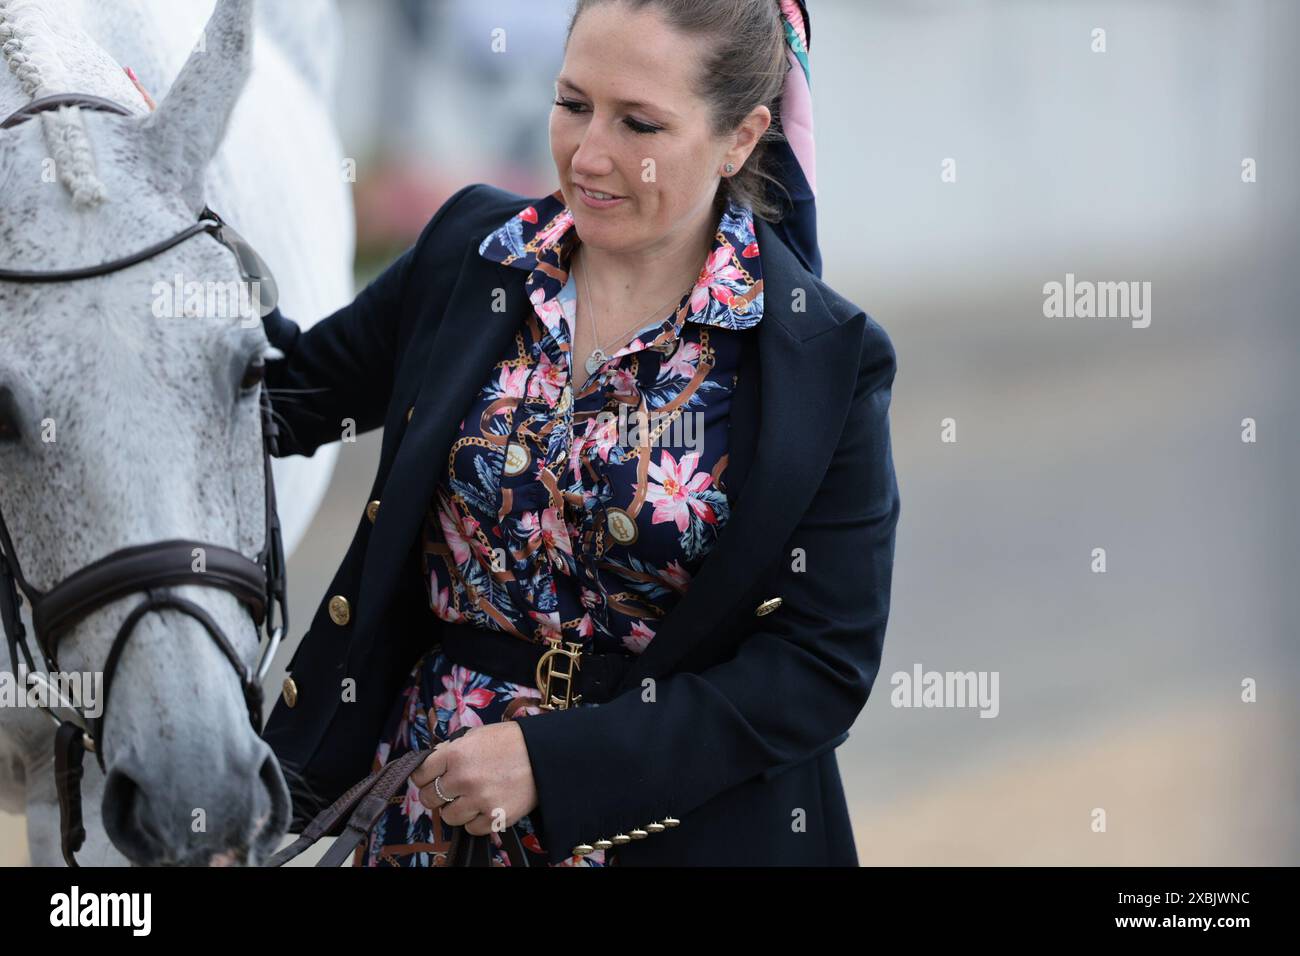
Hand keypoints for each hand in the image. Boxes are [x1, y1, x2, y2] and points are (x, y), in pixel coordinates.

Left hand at [410, 721, 538, 835]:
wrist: (545, 754)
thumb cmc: (512, 742)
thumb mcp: (477, 735)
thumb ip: (452, 749)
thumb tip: (433, 763)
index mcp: (456, 754)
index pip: (420, 774)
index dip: (424, 777)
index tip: (431, 779)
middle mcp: (463, 778)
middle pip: (429, 798)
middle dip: (437, 794)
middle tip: (451, 790)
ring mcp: (479, 800)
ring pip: (448, 817)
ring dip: (456, 809)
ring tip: (471, 798)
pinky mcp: (495, 817)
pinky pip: (471, 828)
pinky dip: (476, 820)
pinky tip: (486, 806)